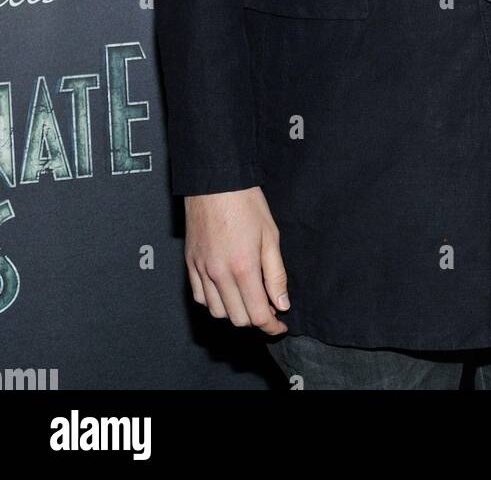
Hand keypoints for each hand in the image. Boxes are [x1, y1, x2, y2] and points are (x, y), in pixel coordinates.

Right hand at [184, 185, 289, 334]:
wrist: (215, 182)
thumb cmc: (245, 202)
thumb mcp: (270, 235)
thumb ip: (276, 274)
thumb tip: (281, 303)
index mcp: (243, 267)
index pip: (258, 314)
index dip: (272, 325)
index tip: (280, 325)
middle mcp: (219, 274)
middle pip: (238, 318)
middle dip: (256, 319)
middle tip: (268, 308)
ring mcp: (202, 270)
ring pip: (217, 312)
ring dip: (235, 312)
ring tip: (248, 298)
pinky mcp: (190, 264)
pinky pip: (200, 297)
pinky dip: (214, 302)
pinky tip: (226, 290)